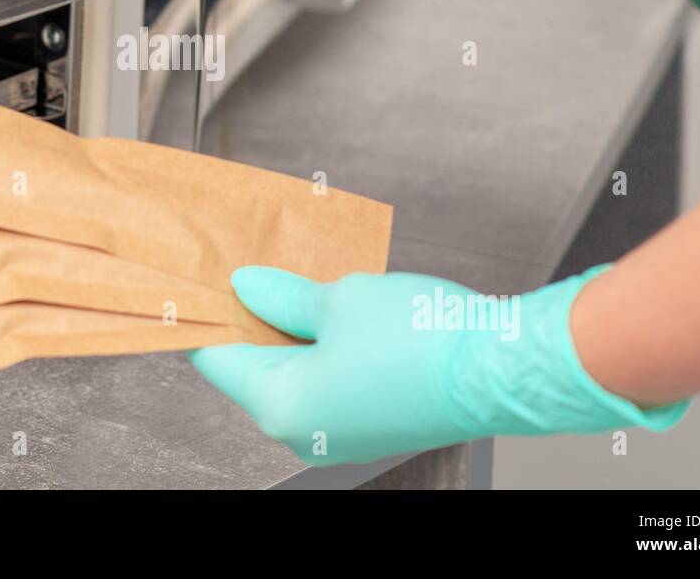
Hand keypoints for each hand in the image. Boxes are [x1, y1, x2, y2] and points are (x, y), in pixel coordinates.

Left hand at [189, 266, 684, 465]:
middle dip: (254, 317)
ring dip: (292, 330)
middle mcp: (302, 431)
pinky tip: (335, 310)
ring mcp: (339, 434)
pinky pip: (328, 383)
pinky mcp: (371, 425)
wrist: (500, 368)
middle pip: (254, 367)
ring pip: (294, 373)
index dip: (208, 314)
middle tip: (253, 266)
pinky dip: (323, 348)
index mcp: (280, 403)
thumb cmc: (421, 340)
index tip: (199, 282)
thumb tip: (248, 287)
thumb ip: (283, 296)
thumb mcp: (339, 299)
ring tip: (300, 280)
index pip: (217, 358)